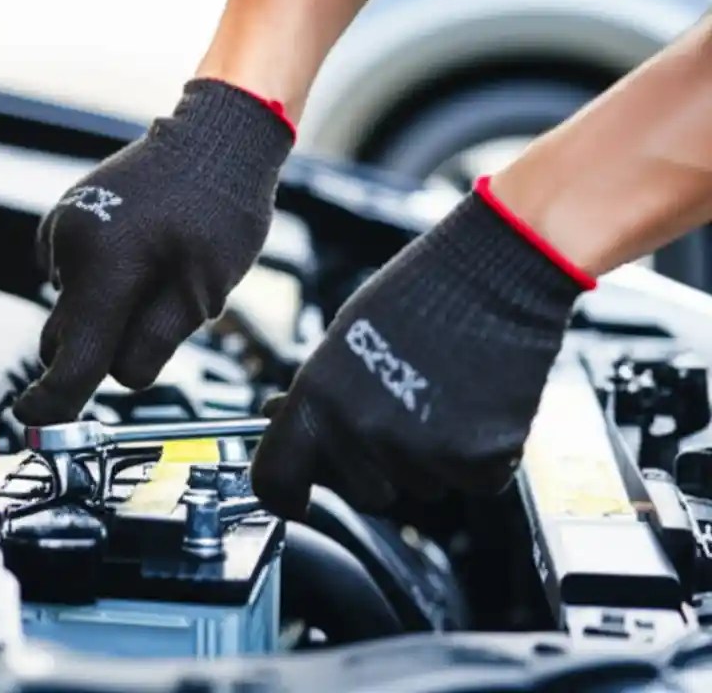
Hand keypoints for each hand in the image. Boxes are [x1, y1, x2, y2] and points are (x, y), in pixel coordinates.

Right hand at [12, 79, 293, 424]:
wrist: (214, 136)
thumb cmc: (220, 206)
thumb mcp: (204, 290)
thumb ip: (155, 342)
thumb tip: (120, 376)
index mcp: (104, 266)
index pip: (72, 358)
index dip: (56, 400)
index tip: (35, 422)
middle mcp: (71, 245)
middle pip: (68, 336)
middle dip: (101, 348)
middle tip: (156, 325)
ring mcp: (63, 228)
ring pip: (73, 306)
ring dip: (105, 313)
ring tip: (157, 277)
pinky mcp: (66, 219)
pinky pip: (72, 275)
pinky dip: (100, 282)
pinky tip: (140, 255)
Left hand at [250, 179, 591, 519]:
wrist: (498, 274)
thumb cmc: (421, 295)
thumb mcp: (344, 340)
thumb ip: (317, 394)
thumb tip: (280, 420)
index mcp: (318, 398)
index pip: (275, 478)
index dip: (286, 497)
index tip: (300, 501)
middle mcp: (361, 429)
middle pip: (363, 494)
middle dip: (382, 469)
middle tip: (407, 419)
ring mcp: (419, 449)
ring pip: (422, 487)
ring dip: (436, 458)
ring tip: (448, 396)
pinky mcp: (477, 459)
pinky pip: (475, 482)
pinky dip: (485, 457)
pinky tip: (482, 407)